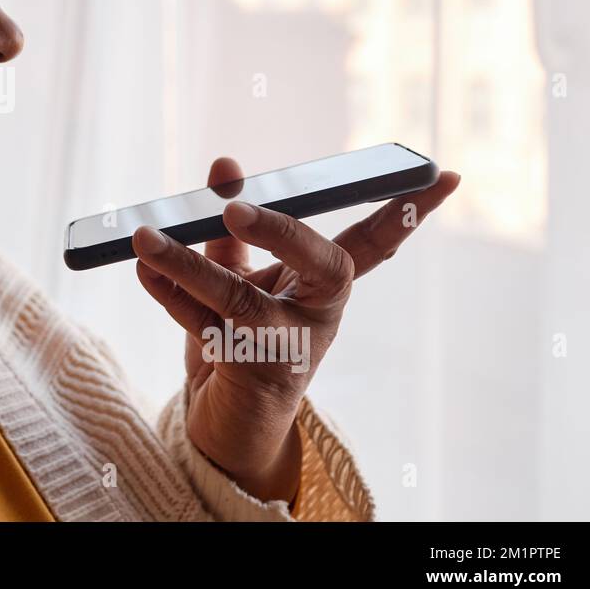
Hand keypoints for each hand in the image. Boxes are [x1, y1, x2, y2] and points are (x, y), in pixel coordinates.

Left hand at [132, 157, 460, 503]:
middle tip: (235, 209)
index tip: (446, 175)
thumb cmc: (239, 340)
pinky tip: (143, 269)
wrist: (227, 425)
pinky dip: (166, 293)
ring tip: (147, 237)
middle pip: (324, 265)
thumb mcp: (240, 280)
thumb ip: (233, 230)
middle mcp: (316, 315)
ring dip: (188, 265)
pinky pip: (201, 323)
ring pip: (241, 298)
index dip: (406, 211)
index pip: (374, 243)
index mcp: (323, 287)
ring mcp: (287, 347)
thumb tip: (225, 163)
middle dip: (281, 232)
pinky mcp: (248, 373)